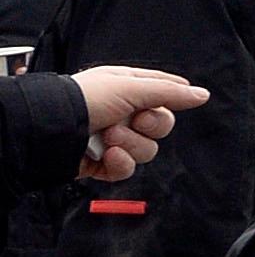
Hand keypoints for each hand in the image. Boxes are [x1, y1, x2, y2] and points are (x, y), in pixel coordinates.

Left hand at [69, 66, 201, 181]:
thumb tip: (203, 95)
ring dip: (131, 145)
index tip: (177, 100)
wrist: (49, 129)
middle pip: (161, 125)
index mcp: (127, 88)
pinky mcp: (104, 163)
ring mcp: (113, 139)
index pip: (163, 91)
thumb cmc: (85, 100)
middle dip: (150, 126)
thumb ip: (170, 93)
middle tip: (135, 120)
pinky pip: (128, 168)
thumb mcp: (131, 88)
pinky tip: (108, 156)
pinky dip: (120, 164)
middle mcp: (122, 113)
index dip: (174, 97)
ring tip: (109, 138)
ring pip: (147, 149)